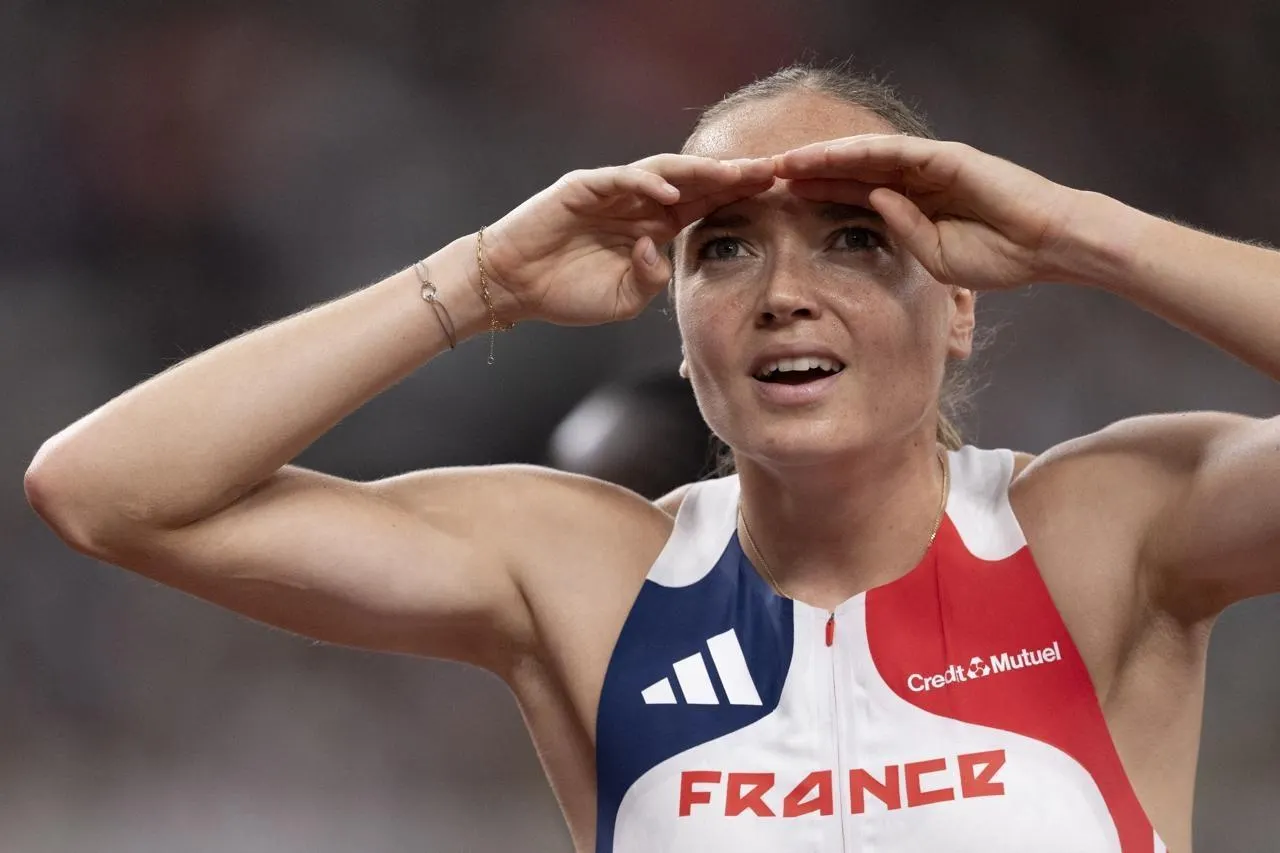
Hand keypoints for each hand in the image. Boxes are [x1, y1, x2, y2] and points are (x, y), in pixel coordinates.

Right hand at [482, 155, 774, 325]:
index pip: (706, 205)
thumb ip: (649, 280)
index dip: (740, 198)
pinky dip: (645, 182)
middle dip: (735, 175)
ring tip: (733, 173)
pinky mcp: (584, 188)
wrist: (516, 287)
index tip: (779, 195)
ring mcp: (612, 191)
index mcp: (655, 227)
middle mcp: (639, 203)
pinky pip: (620, 179)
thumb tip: (658, 252)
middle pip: (696, 182)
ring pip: (664, 172)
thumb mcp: (623, 300)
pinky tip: (672, 191)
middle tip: (775, 169)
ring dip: (700, 172)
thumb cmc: (568, 293)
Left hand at [775, 135, 1085, 290]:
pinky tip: (826, 155)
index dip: (817, 194)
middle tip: (766, 174)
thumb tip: (873, 203)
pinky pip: (892, 151)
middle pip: (851, 170)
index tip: (780, 199)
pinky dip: (857, 152)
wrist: (1045, 246)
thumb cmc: (999, 256)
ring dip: (823, 157)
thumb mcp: (936, 258)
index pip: (854, 194)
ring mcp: (929, 164)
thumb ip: (903, 231)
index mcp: (912, 203)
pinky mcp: (944, 157)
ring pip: (864, 155)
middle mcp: (916, 179)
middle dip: (809, 171)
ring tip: (784, 162)